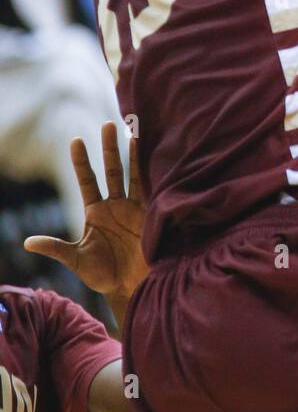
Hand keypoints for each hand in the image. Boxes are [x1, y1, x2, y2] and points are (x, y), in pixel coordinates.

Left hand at [25, 123, 147, 301]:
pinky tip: (156, 154)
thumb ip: (56, 248)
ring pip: (132, 174)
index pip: (87, 181)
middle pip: (111, 170)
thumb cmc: (103, 275)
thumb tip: (27, 243)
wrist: (132, 286)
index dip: (81, 162)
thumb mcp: (77, 260)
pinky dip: (152, 171)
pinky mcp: (150, 214)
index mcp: (95, 212)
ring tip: (133, 130)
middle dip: (108, 148)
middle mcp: (115, 205)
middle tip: (108, 124)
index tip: (75, 140)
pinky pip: (150, 188)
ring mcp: (133, 207)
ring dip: (132, 153)